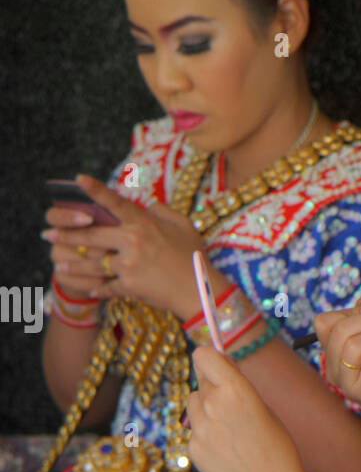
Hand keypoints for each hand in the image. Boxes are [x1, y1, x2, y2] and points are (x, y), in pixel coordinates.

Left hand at [43, 174, 204, 317]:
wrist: (201, 291)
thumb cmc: (195, 257)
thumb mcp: (185, 226)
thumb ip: (164, 212)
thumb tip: (147, 204)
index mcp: (144, 224)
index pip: (115, 203)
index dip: (95, 190)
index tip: (78, 180)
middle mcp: (132, 242)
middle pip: (91, 235)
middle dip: (67, 234)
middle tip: (48, 234)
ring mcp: (129, 266)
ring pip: (92, 263)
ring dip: (73, 264)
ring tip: (59, 264)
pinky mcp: (129, 287)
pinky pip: (108, 287)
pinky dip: (98, 289)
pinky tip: (88, 289)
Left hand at [187, 346, 319, 471]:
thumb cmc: (278, 449)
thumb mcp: (265, 408)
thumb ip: (238, 386)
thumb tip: (221, 368)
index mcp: (236, 390)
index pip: (202, 355)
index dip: (211, 359)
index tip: (218, 366)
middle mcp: (212, 405)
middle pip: (200, 380)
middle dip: (212, 386)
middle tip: (233, 405)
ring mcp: (199, 429)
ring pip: (193, 404)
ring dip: (206, 409)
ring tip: (230, 430)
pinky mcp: (193, 449)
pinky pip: (194, 430)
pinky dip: (206, 435)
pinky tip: (227, 450)